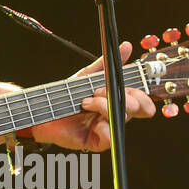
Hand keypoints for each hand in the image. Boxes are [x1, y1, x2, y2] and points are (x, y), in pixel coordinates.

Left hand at [31, 41, 155, 151]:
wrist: (46, 108)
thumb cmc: (67, 94)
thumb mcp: (88, 76)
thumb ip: (107, 63)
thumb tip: (127, 46)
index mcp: (118, 100)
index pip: (143, 100)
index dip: (141, 93)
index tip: (127, 85)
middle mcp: (116, 115)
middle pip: (140, 109)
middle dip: (125, 97)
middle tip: (100, 91)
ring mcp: (109, 128)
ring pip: (122, 118)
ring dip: (104, 106)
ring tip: (85, 101)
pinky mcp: (98, 142)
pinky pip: (110, 135)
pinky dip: (102, 125)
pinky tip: (89, 119)